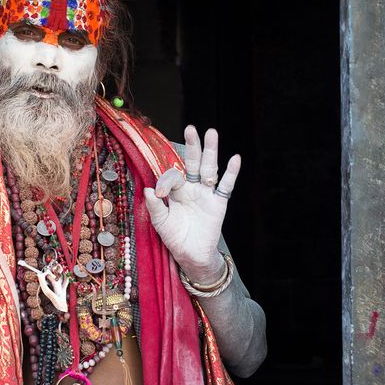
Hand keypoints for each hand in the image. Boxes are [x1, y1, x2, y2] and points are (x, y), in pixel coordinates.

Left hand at [143, 125, 240, 281]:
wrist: (191, 256)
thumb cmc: (174, 238)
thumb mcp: (160, 222)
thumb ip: (155, 206)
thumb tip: (149, 189)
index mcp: (176, 191)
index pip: (173, 175)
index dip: (167, 180)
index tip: (161, 191)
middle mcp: (192, 188)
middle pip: (193, 163)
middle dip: (193, 146)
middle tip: (191, 128)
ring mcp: (206, 194)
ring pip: (210, 169)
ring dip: (211, 152)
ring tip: (212, 133)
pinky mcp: (219, 204)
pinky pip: (225, 186)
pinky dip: (231, 173)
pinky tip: (235, 158)